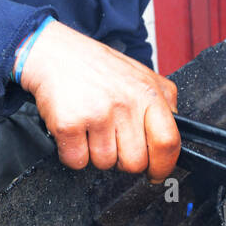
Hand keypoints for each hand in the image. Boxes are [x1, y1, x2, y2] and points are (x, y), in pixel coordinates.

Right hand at [19, 21, 179, 180]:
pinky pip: (77, 161)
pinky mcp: (70, 124)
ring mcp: (97, 114)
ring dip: (96, 154)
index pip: (168, 141)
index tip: (157, 173)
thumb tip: (171, 137)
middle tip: (112, 140)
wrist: (54, 53)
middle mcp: (125, 103)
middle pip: (135, 162)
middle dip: (123, 160)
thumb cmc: (96, 66)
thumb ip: (162, 103)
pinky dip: (73, 153)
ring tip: (91, 128)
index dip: (164, 165)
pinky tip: (75, 130)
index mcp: (147, 92)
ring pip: (105, 164)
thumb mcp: (140, 75)